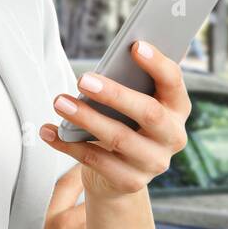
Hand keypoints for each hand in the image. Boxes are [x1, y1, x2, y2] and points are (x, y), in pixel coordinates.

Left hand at [38, 40, 190, 199]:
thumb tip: (104, 68)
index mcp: (177, 109)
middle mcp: (173, 137)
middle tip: (83, 79)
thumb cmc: (125, 125)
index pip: (174, 82)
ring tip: (60, 101)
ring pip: (119, 138)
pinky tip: (50, 131)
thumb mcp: (132, 105)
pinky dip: (70, 144)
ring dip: (86, 118)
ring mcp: (153, 163)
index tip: (135, 46)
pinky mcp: (130, 182)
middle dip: (115, 94)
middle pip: (149, 113)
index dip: (157, 64)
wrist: (120, 175)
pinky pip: (97, 161)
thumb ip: (128, 86)